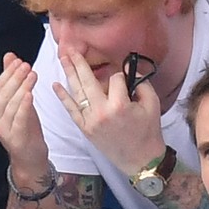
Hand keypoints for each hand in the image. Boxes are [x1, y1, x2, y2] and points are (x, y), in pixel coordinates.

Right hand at [0, 52, 51, 186]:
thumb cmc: (24, 125)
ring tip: (33, 75)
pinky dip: (23, 107)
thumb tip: (9, 55)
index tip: (19, 61)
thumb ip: (12, 78)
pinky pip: (18, 120)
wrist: (29, 155)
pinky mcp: (14, 138)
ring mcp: (2, 129)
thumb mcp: (19, 99)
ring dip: (22, 89)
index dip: (8, 73)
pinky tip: (30, 95)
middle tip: (27, 66)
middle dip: (15, 78)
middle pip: (3, 94)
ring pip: (11, 106)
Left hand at [53, 50, 164, 177]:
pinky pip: (71, 110)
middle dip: (79, 62)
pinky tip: (56, 84)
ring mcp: (90, 121)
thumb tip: (127, 69)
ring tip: (63, 58)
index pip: (115, 79)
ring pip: (77, 92)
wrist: (141, 160)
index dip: (121, 75)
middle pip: (88, 80)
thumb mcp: (152, 104)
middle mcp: (101, 112)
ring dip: (69, 73)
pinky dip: (63, 97)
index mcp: (119, 105)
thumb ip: (141, 83)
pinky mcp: (85, 129)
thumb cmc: (148, 132)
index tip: (126, 79)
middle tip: (72, 48)